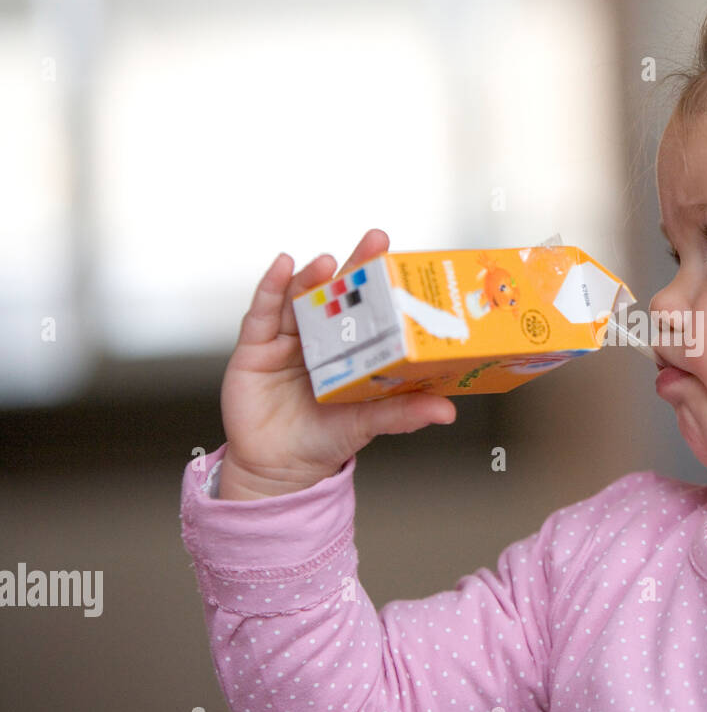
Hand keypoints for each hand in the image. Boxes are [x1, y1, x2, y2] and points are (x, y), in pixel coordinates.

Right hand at [217, 228, 455, 499]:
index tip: (402, 259)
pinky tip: (282, 265)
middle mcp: (320, 336)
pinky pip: (261, 313)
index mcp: (350, 349)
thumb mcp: (369, 422)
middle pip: (337, 294)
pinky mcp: (254, 348)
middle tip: (376, 240)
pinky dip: (271, 288)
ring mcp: (286, 339)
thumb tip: (447, 412)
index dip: (382, 283)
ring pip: (300, 298)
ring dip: (313, 277)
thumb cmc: (326, 440)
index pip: (369, 308)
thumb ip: (404, 414)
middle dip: (355, 265)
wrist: (279, 471)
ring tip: (329, 262)